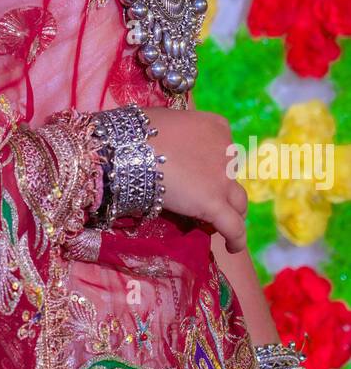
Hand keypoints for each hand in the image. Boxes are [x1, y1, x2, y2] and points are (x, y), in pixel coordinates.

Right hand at [142, 107, 247, 252]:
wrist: (129, 148)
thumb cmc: (139, 130)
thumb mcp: (166, 121)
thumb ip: (179, 132)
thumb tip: (168, 142)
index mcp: (216, 126)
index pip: (225, 147)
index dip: (214, 162)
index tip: (199, 172)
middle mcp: (226, 150)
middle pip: (231, 174)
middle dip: (220, 186)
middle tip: (199, 197)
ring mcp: (222, 178)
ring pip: (239, 202)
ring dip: (232, 212)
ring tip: (219, 224)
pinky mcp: (213, 204)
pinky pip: (234, 227)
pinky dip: (236, 239)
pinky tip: (231, 247)